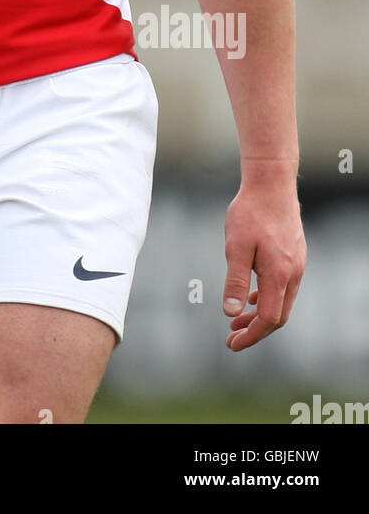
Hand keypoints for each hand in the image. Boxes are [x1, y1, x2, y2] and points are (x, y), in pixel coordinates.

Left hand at [222, 176, 305, 351]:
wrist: (271, 183)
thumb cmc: (250, 212)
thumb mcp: (235, 247)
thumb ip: (235, 281)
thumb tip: (231, 312)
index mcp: (279, 275)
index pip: (269, 319)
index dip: (251, 335)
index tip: (232, 343)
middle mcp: (293, 273)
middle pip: (278, 315)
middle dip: (255, 329)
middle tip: (232, 337)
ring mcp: (296, 264)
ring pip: (281, 301)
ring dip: (260, 314)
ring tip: (237, 319)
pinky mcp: (294, 255)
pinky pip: (283, 286)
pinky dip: (267, 297)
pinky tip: (251, 296)